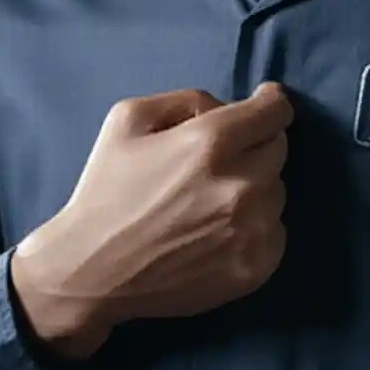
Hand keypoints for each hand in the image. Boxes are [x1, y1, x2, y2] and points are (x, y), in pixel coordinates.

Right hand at [11, 82, 292, 359]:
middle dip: (254, 145)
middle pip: (278, 149)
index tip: (265, 103)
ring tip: (211, 200)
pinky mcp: (254, 268)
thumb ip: (186, 99)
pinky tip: (218, 231)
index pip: (276, 111)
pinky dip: (255, 226)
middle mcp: (240, 185)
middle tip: (220, 160)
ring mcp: (251, 231)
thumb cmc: (105, 190)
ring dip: (254, 188)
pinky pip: (275, 232)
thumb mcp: (128, 119)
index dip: (270, 103)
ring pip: (277, 192)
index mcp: (210, 143)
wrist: (91, 270)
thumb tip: (227, 107)